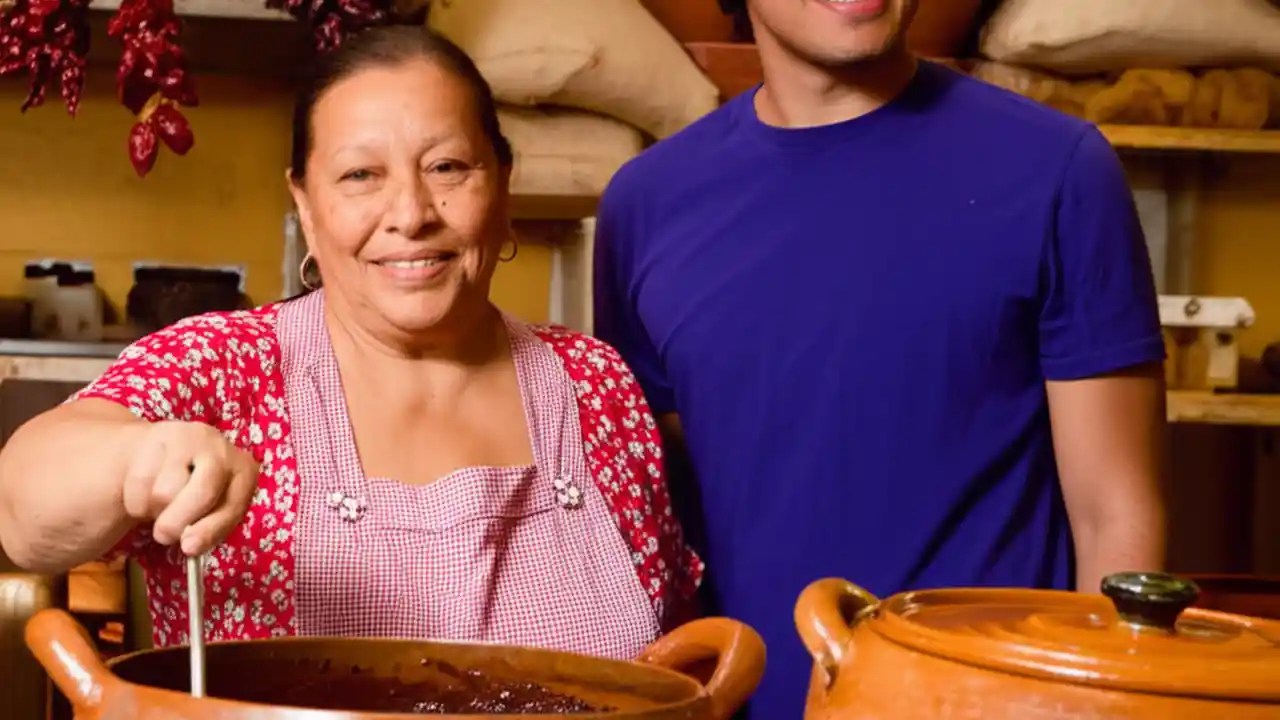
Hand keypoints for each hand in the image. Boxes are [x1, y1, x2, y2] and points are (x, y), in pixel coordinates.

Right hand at [121, 421, 258, 555]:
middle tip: (163, 535)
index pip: (232, 505)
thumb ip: (208, 527)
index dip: (211, 529)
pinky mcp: (156, 433)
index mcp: (244, 470)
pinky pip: (140, 480)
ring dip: (155, 509)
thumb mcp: (211, 509)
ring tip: (160, 503)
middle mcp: (221, 448)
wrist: (161, 453)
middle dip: (178, 523)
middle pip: (203, 493)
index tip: (189, 548)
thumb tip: (190, 546)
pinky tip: (146, 487)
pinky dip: (136, 496)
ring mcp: (189, 437)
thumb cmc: (193, 490)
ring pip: (165, 492)